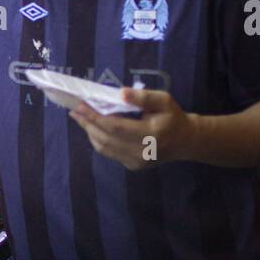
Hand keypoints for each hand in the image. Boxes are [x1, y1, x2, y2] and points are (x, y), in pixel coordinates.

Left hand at [69, 88, 193, 170]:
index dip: (95, 116)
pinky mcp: (131, 166)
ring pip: (104, 147)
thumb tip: (120, 93)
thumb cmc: (172, 117)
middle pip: (105, 138)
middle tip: (75, 110)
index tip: (81, 105)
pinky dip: (98, 139)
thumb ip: (143, 97)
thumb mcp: (163, 100)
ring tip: (80, 117)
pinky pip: (109, 152)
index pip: (115, 127)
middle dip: (87, 123)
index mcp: (150, 134)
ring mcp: (135, 162)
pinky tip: (93, 128)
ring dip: (89, 131)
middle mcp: (141, 152)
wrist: (184, 141)